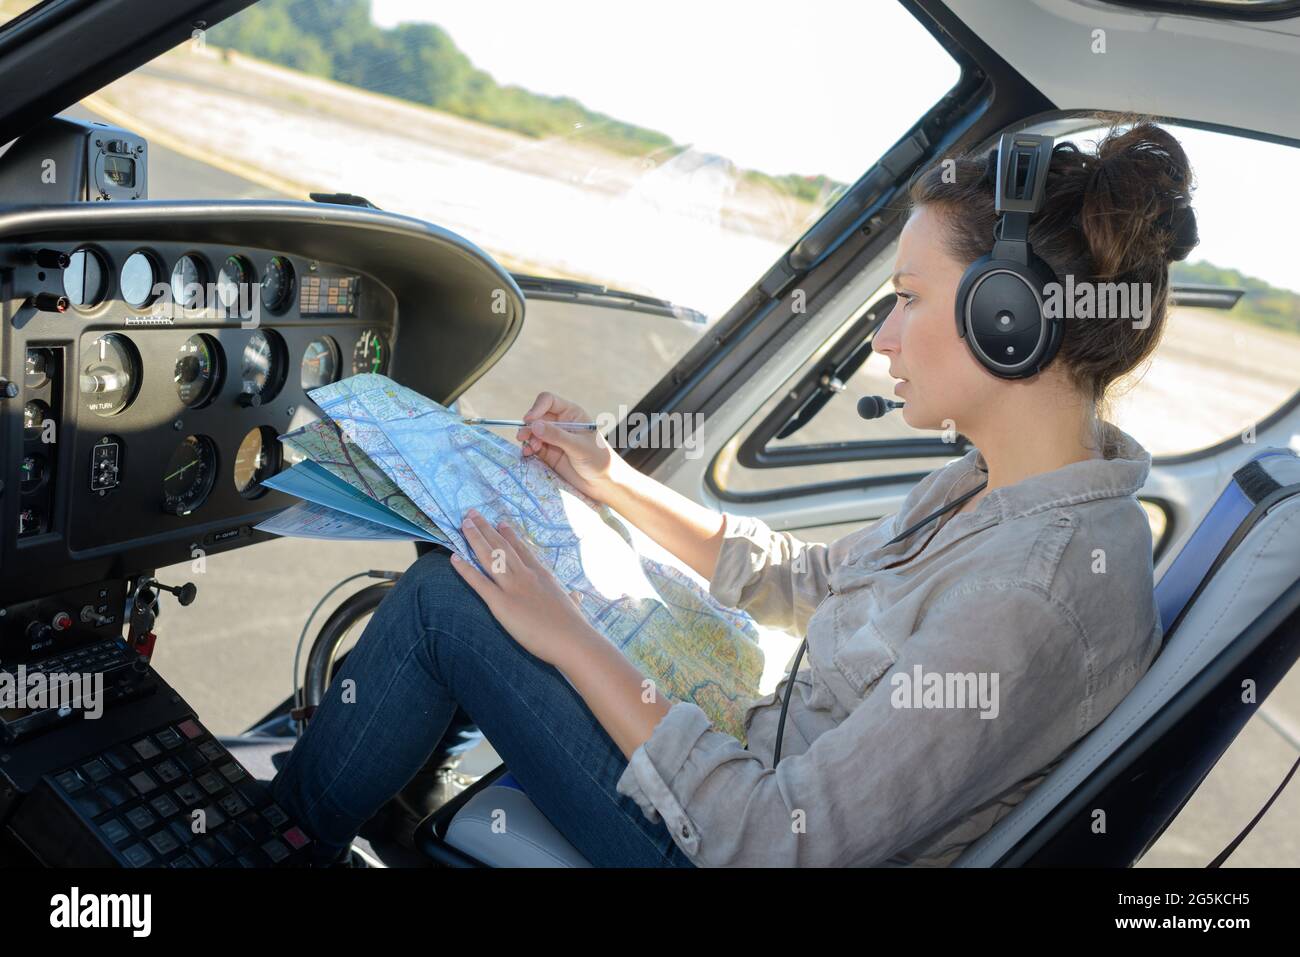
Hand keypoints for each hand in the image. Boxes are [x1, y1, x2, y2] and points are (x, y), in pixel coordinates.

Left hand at [449, 508, 599, 670]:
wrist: (571, 638)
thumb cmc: (574, 625)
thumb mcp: (573, 604)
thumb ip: (572, 598)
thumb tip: (578, 596)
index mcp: (542, 574)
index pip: (522, 549)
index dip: (509, 535)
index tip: (500, 522)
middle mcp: (525, 575)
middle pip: (502, 546)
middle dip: (486, 529)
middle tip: (472, 514)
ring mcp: (513, 587)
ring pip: (489, 556)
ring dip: (475, 538)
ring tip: (464, 523)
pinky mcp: (501, 603)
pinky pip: (479, 582)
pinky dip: (465, 569)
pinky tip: (454, 557)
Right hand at [517, 391, 628, 501]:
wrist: (602, 483)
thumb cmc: (598, 460)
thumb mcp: (579, 447)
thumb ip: (557, 436)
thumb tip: (534, 425)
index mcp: (572, 413)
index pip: (549, 401)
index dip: (537, 408)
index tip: (529, 420)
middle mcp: (561, 422)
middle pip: (537, 416)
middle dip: (529, 426)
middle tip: (523, 436)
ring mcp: (553, 438)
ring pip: (532, 431)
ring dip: (527, 438)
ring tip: (530, 448)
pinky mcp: (548, 452)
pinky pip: (532, 446)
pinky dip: (527, 448)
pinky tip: (527, 454)